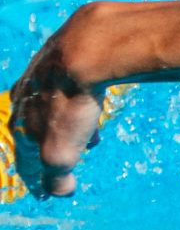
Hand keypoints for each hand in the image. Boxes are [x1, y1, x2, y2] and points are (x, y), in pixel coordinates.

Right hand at [8, 9, 110, 199]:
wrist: (90, 50)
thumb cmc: (70, 103)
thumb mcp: (59, 151)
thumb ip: (56, 175)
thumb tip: (60, 191)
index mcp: (21, 104)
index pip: (25, 134)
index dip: (43, 150)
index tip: (62, 160)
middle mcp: (31, 79)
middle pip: (45, 110)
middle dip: (64, 129)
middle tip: (87, 141)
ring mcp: (52, 56)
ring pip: (63, 88)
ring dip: (78, 108)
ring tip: (98, 120)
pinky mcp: (77, 37)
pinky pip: (83, 66)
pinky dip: (92, 81)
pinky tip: (108, 86)